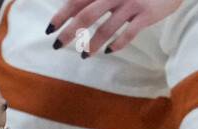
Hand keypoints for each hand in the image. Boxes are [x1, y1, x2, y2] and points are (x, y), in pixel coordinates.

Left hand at [46, 0, 183, 54]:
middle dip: (69, 32)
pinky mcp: (147, 14)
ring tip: (84, 54)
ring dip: (92, 43)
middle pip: (86, 15)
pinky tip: (108, 51)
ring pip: (106, 28)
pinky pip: (129, 33)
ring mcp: (132, 3)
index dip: (61, 15)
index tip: (50, 29)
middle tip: (58, 46)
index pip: (77, 0)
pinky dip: (117, 44)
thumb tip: (73, 10)